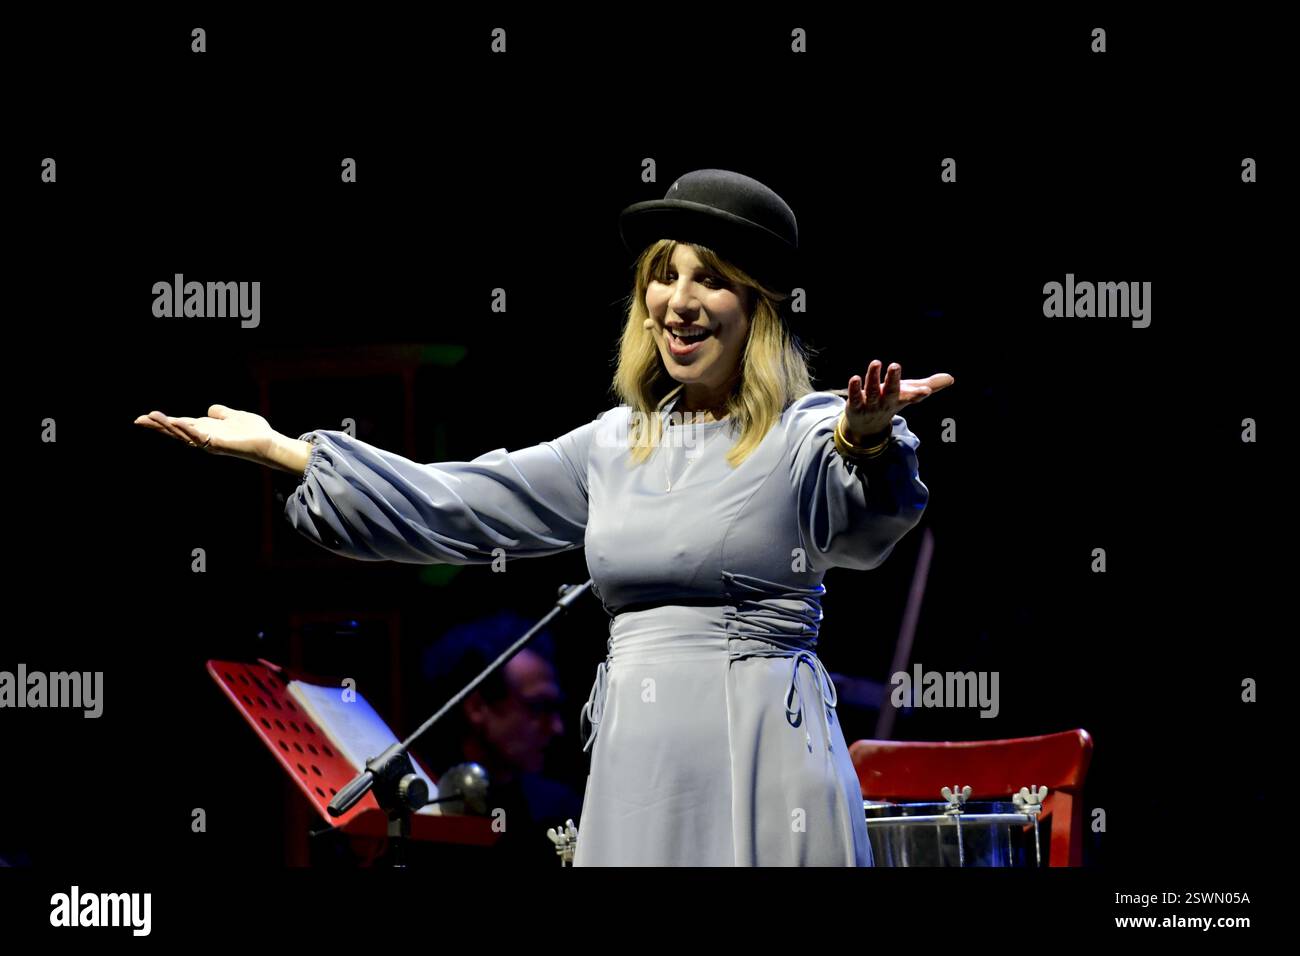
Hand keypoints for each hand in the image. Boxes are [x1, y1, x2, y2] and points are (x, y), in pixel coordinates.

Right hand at [133, 404, 277, 466]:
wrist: (268, 442)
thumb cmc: (252, 432)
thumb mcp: (232, 417)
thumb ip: (220, 413)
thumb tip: (210, 410)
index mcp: (205, 430)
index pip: (179, 425)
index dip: (162, 422)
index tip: (143, 417)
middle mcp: (203, 438)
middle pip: (175, 432)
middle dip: (158, 426)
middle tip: (139, 420)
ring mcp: (209, 442)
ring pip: (183, 434)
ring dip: (167, 426)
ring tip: (152, 417)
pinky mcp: (217, 444)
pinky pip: (199, 436)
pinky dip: (188, 429)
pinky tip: (177, 421)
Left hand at [844, 360, 954, 440]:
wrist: (867, 427)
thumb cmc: (891, 403)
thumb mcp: (909, 394)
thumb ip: (929, 385)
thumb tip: (951, 378)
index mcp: (901, 399)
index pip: (912, 397)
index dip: (919, 393)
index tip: (925, 390)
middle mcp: (886, 403)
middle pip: (891, 391)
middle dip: (893, 379)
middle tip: (895, 365)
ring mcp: (870, 405)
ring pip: (871, 392)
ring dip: (873, 377)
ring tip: (876, 362)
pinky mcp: (855, 406)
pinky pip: (854, 398)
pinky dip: (854, 389)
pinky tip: (855, 378)